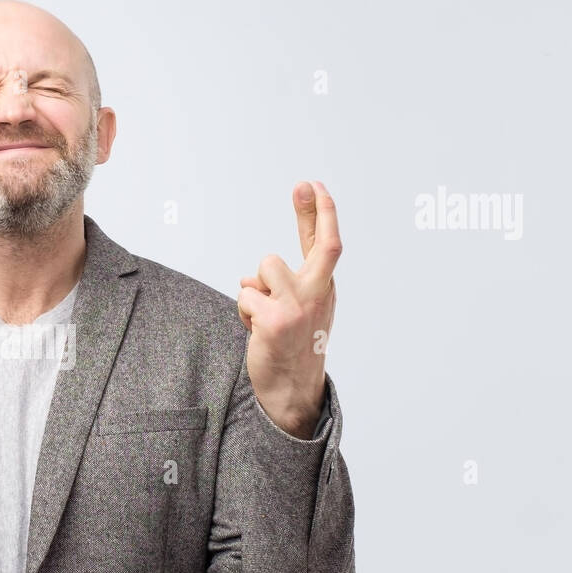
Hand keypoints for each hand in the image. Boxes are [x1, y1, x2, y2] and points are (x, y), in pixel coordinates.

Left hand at [237, 181, 340, 438]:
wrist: (291, 389)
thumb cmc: (291, 347)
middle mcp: (318, 294)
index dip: (322, 214)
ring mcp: (299, 306)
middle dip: (313, 211)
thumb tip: (255, 274)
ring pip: (263, 270)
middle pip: (320, 245)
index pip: (327, 245)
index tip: (314, 186)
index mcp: (324, 289)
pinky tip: (256, 330)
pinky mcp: (276, 320)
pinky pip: (246, 296)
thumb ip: (282, 286)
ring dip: (254, 290)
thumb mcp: (298, 310)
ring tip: (261, 314)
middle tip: (303, 183)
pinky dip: (244, 312)